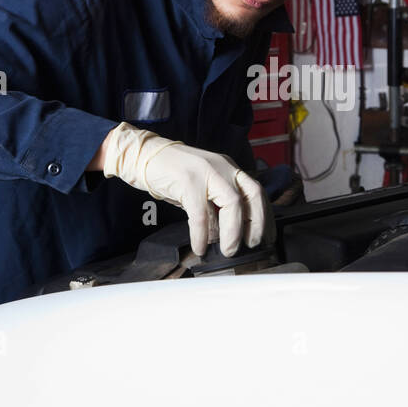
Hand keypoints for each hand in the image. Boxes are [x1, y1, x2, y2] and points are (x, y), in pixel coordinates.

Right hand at [101, 122, 271, 257]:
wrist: (143, 156)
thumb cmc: (171, 175)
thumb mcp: (201, 188)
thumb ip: (215, 206)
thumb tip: (225, 235)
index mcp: (229, 169)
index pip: (256, 192)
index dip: (264, 217)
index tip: (265, 237)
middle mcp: (222, 167)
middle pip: (252, 195)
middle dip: (256, 224)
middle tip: (251, 245)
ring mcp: (206, 172)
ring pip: (232, 203)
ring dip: (233, 232)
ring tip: (228, 250)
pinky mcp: (187, 181)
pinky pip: (201, 214)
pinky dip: (202, 234)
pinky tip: (199, 247)